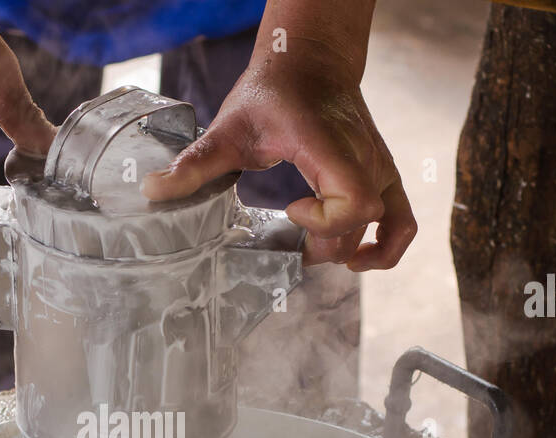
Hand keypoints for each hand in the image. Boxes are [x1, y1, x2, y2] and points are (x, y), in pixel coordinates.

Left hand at [141, 40, 415, 269]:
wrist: (309, 61)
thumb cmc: (271, 92)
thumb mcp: (227, 127)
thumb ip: (195, 163)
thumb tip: (153, 190)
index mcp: (330, 146)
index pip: (354, 201)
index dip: (324, 221)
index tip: (291, 210)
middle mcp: (364, 159)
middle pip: (362, 224)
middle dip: (324, 245)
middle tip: (288, 242)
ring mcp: (379, 168)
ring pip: (386, 227)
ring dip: (352, 251)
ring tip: (316, 255)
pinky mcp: (384, 175)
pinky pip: (403, 221)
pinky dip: (388, 246)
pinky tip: (357, 258)